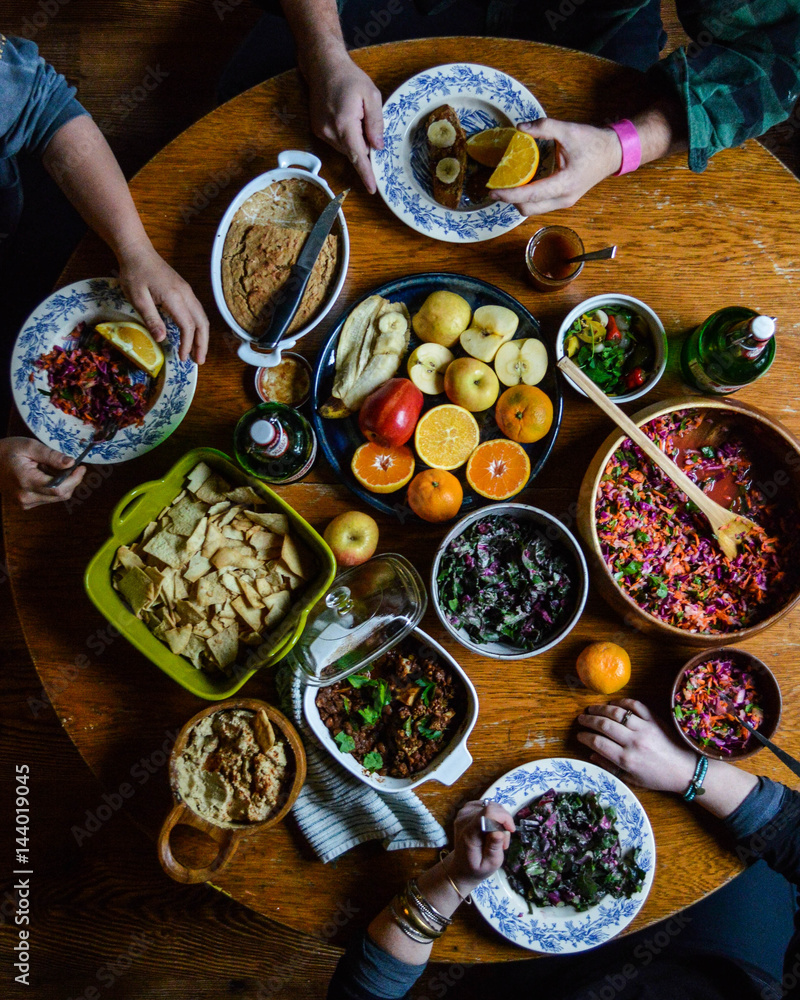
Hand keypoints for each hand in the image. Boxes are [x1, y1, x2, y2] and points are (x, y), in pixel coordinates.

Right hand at [0, 438, 86, 509]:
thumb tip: (71, 463)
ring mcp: (24, 503)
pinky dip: (53, 488)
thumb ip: (51, 455)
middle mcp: (25, 497)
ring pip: (56, 498)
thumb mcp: (29, 446)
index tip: (81, 467)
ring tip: (50, 468)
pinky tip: (44, 476)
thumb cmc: (6, 451)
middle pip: (61, 495)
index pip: (59, 488)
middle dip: (71, 481)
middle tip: (73, 466)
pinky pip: (47, 498)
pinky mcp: (25, 504)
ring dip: (62, 484)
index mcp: (26, 481)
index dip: (74, 479)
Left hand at [116, 241, 208, 363]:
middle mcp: (186, 294)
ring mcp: (187, 291)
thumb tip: (162, 339)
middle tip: (199, 361)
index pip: (188, 326)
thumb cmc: (134, 274)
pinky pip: (197, 311)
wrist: (137, 251)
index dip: (187, 344)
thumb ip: (151, 319)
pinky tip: (193, 334)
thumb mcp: (137, 298)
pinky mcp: (184, 290)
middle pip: (202, 323)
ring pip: (202, 317)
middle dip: (202, 344)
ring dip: (202, 336)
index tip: (183, 358)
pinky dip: (198, 326)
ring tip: (198, 352)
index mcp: (175, 297)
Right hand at [306, 51, 383, 192]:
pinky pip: (337, 142)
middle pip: (354, 152)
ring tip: (353, 115)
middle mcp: (330, 132)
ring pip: (345, 148)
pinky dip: (345, 136)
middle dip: (364, 145)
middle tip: (365, 121)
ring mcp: (321, 132)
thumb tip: (378, 147)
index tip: (372, 189)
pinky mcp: (317, 131)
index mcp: (345, 124)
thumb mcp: (371, 95)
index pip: (358, 156)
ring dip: (354, 139)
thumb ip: (376, 123)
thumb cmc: (349, 78)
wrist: (323, 67)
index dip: (366, 174)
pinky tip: (345, 117)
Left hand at [445, 799, 514, 892]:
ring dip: (499, 821)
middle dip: (503, 823)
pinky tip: (491, 829)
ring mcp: (464, 812)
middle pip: (492, 809)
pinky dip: (493, 817)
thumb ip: (494, 848)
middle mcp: (464, 819)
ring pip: (491, 807)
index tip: (511, 830)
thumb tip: (499, 832)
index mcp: (469, 833)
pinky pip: (487, 806)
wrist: (461, 866)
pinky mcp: (466, 809)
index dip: (504, 817)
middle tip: (503, 843)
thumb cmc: (477, 868)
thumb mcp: (490, 865)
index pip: (488, 813)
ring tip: (497, 838)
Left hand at [489, 118, 622, 215]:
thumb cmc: (593, 142)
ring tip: (507, 187)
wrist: (613, 153)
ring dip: (519, 201)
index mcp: (564, 184)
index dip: (510, 194)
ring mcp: (564, 202)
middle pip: (529, 209)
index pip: (531, 195)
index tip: (493, 192)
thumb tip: (519, 128)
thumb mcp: (568, 130)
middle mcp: (564, 198)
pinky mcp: (564, 200)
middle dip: (511, 201)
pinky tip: (521, 185)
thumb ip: (544, 127)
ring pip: (534, 210)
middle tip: (496, 189)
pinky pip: (540, 205)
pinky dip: (528, 199)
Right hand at [577, 698, 696, 793]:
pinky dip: (622, 702)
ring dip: (601, 708)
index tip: (579, 735)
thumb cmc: (657, 778)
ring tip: (592, 709)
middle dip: (588, 720)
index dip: (585, 737)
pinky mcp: (655, 719)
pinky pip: (635, 705)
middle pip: (604, 725)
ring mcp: (645, 728)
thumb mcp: (632, 779)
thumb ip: (610, 767)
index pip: (598, 743)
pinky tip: (613, 703)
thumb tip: (591, 754)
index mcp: (627, 759)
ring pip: (617, 713)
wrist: (685, 770)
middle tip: (581, 718)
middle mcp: (634, 742)